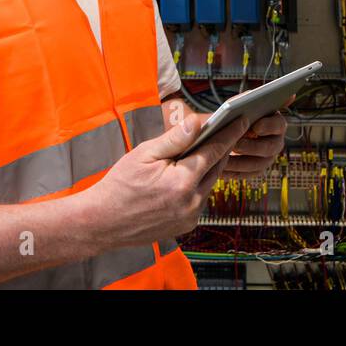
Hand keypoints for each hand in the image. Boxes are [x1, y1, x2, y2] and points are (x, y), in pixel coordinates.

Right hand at [85, 111, 247, 245]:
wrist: (103, 222)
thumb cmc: (120, 185)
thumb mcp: (144, 154)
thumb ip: (175, 139)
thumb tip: (197, 123)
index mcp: (182, 182)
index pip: (214, 151)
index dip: (229, 133)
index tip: (242, 120)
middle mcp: (191, 202)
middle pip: (216, 168)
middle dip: (222, 149)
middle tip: (229, 130)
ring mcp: (190, 217)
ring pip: (209, 185)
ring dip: (209, 168)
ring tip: (209, 150)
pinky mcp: (186, 225)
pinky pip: (199, 200)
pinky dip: (198, 186)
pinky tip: (191, 174)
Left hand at [223, 94, 291, 177]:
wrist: (220, 132)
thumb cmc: (231, 116)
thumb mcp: (236, 105)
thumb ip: (245, 100)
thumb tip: (256, 96)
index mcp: (275, 122)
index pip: (280, 124)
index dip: (269, 126)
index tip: (256, 126)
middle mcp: (275, 141)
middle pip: (271, 147)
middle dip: (252, 146)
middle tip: (236, 144)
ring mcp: (267, 157)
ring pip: (259, 164)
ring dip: (241, 162)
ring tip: (224, 159)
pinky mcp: (255, 169)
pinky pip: (248, 175)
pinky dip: (234, 172)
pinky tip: (221, 170)